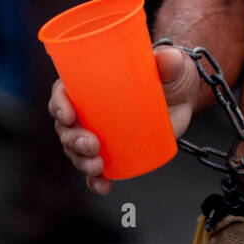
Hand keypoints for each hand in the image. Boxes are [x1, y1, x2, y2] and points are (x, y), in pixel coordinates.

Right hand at [47, 45, 199, 194]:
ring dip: (81, 161)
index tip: (68, 115)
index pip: (63, 91)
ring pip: (76, 149)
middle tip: (91, 144)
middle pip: (66, 125)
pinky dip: (95, 180)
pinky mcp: (113, 151)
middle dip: (71, 138)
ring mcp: (99, 132)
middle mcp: (89, 108)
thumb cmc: (170, 73)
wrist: (184, 96)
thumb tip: (167, 58)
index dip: (59, 103)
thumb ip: (170, 61)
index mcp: (92, 82)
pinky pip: (96, 169)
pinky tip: (103, 186)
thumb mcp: (172, 65)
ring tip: (97, 165)